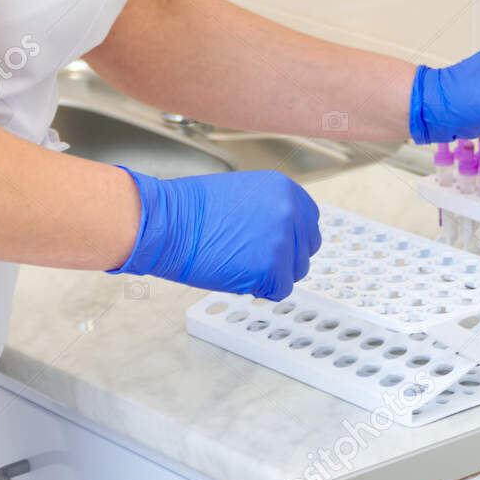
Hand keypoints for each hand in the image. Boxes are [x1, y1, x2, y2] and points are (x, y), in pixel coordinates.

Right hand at [111, 166, 321, 299]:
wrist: (169, 223)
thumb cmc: (193, 210)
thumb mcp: (245, 194)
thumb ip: (270, 210)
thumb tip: (283, 233)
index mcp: (286, 190)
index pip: (310, 222)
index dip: (292, 239)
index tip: (275, 245)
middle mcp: (291, 212)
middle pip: (305, 249)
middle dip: (283, 258)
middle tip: (252, 257)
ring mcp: (283, 240)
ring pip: (295, 272)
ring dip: (272, 273)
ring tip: (239, 261)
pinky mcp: (271, 268)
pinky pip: (278, 290)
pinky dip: (260, 288)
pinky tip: (236, 272)